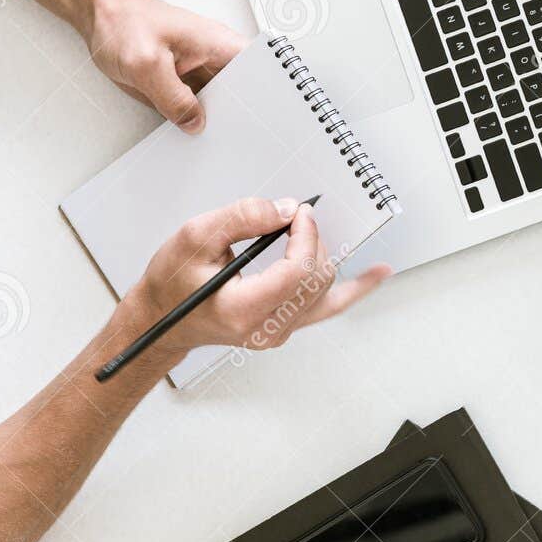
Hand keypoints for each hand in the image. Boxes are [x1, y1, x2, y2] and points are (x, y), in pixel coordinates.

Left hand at [81, 0, 245, 131]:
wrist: (99, 14)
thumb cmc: (122, 21)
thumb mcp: (147, 64)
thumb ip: (173, 98)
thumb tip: (194, 122)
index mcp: (219, 44)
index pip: (259, 72)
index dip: (266, 96)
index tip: (259, 118)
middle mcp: (214, 58)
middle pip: (242, 94)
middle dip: (236, 114)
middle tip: (225, 131)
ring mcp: (199, 71)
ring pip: (219, 104)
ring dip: (211, 118)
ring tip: (202, 131)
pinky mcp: (183, 83)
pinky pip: (195, 106)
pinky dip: (190, 118)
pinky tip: (183, 126)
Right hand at [121, 197, 390, 358]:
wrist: (160, 320)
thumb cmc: (171, 285)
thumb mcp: (194, 238)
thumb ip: (240, 218)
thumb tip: (286, 209)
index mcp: (243, 310)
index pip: (298, 272)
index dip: (306, 236)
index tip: (300, 213)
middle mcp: (267, 328)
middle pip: (316, 278)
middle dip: (312, 241)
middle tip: (295, 218)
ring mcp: (280, 332)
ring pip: (325, 287)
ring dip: (321, 254)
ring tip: (308, 231)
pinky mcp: (286, 327)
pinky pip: (330, 305)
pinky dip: (356, 287)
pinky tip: (380, 273)